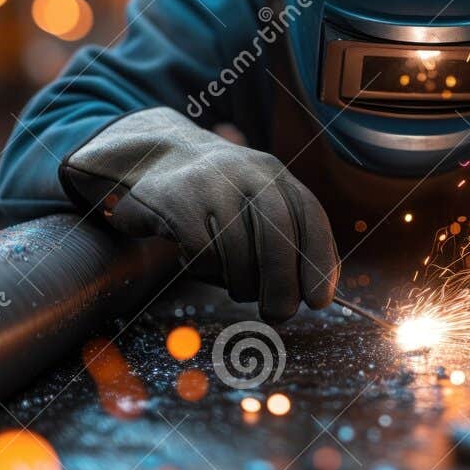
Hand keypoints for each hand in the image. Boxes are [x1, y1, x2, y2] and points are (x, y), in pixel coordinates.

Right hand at [62, 108, 337, 320]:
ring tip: (238, 289)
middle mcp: (248, 172)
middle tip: (279, 315)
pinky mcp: (177, 203)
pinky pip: (203, 254)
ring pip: (239, 253)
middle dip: (282, 286)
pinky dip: (207, 271)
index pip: (310, 216)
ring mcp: (211, 184)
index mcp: (274, 173)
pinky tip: (201, 265)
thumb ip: (287, 236)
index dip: (319, 262)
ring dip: (242, 285)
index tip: (319, 300)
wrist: (151, 154)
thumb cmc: (215, 195)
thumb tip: (319, 293)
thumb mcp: (255, 201)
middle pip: (277, 238)